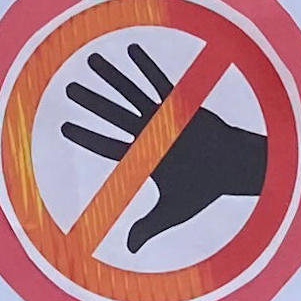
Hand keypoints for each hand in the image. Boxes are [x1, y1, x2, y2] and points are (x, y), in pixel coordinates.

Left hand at [60, 43, 267, 251]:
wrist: (235, 169)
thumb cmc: (205, 189)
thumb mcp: (173, 211)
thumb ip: (149, 226)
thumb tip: (130, 250)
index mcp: (142, 156)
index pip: (107, 144)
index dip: (86, 136)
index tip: (65, 126)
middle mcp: (147, 132)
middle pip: (112, 113)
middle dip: (92, 100)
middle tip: (70, 87)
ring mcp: (162, 116)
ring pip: (130, 93)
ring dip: (112, 77)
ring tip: (92, 60)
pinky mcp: (179, 104)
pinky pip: (159, 81)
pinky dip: (145, 66)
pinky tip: (130, 50)